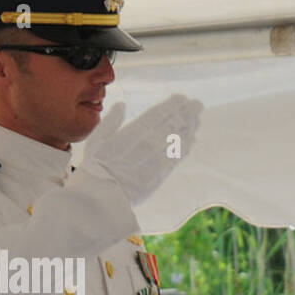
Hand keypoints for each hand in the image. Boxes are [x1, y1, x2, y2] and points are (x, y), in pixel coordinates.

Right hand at [81, 94, 202, 205]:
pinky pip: (177, 157)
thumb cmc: (97, 168)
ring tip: (197, 118)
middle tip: (197, 104)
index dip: (171, 106)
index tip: (181, 98)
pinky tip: (193, 138)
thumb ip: (111, 121)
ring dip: (190, 128)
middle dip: (186, 114)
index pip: (157, 115)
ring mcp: (157, 159)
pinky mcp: (162, 174)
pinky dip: (186, 147)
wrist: (104, 196)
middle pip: (171, 125)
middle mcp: (148, 144)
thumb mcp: (97, 140)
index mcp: (132, 133)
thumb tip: (122, 105)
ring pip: (178, 140)